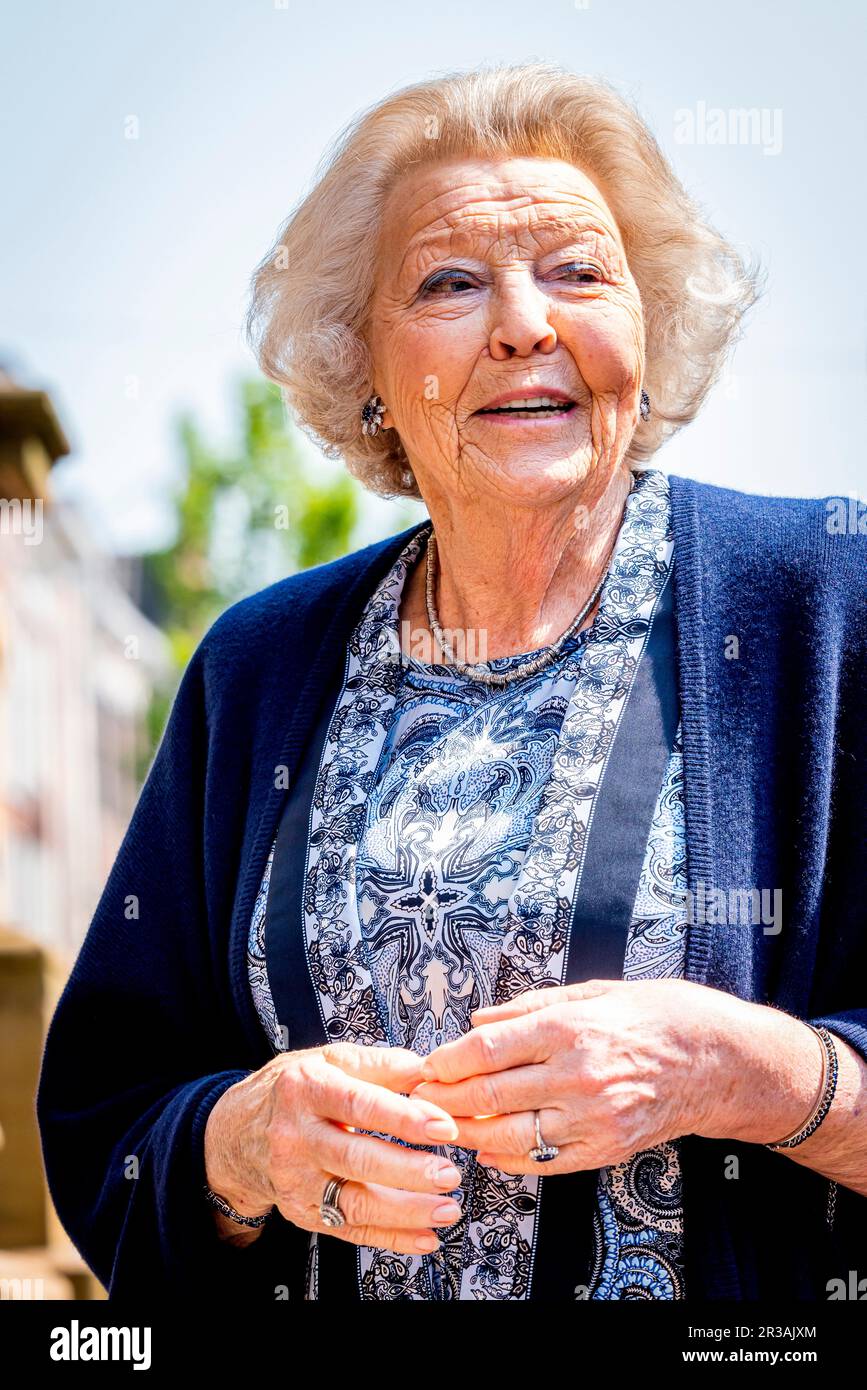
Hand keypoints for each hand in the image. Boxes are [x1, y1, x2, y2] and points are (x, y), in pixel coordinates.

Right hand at [204, 1041, 463, 1253]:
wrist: (238, 1132)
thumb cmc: (293, 1092)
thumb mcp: (330, 1061)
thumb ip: (381, 1065)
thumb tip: (427, 1070)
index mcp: (306, 1089)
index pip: (359, 1105)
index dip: (404, 1118)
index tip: (443, 1126)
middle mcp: (296, 1136)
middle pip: (356, 1158)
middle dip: (408, 1171)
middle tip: (449, 1173)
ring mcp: (296, 1179)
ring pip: (354, 1202)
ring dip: (406, 1211)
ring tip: (445, 1208)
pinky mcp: (302, 1211)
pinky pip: (351, 1229)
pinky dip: (391, 1237)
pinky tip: (423, 1236)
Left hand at [410, 978, 782, 1173]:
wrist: (719, 1061)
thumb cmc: (659, 1015)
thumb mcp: (593, 991)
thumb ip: (530, 1008)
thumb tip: (480, 1020)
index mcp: (570, 1028)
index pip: (488, 1050)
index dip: (447, 1060)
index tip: (426, 1064)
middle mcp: (577, 1075)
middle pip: (490, 1095)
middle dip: (445, 1098)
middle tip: (420, 1096)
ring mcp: (592, 1117)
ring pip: (509, 1135)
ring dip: (469, 1132)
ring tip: (446, 1124)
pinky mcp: (605, 1148)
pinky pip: (543, 1162)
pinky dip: (508, 1159)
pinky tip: (488, 1150)